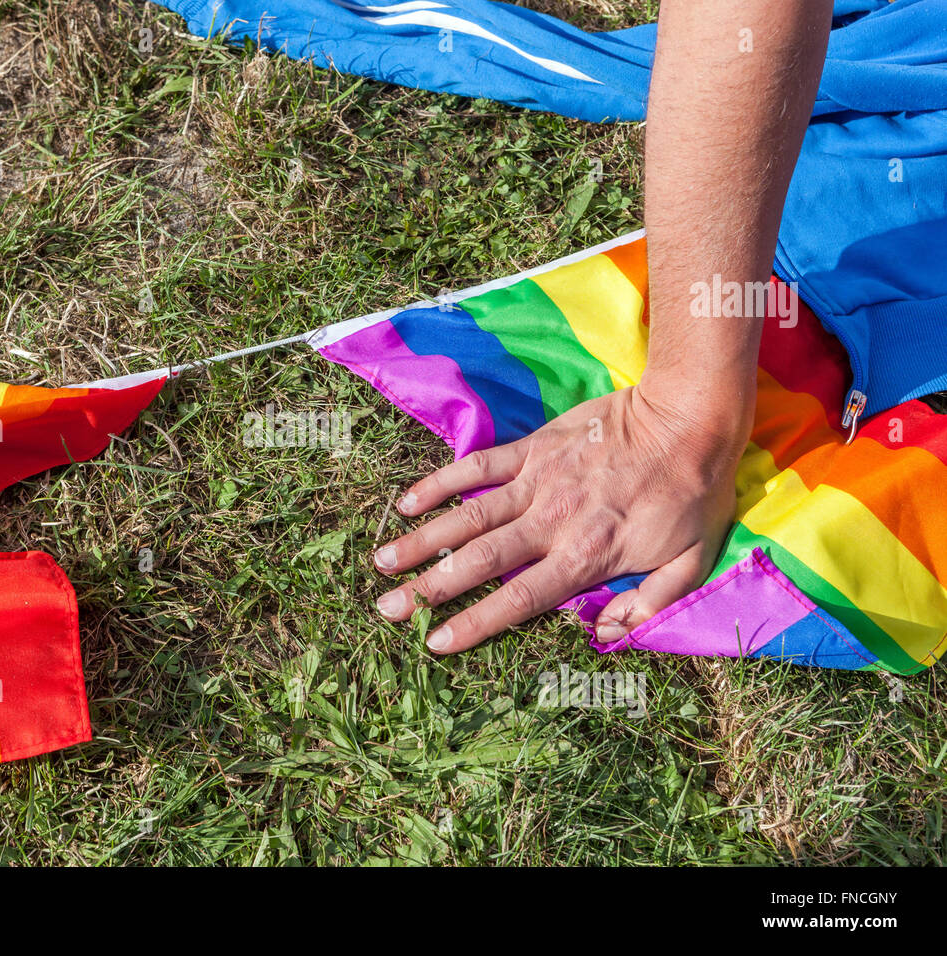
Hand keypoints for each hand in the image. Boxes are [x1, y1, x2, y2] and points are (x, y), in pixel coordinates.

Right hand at [371, 382, 748, 653]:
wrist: (687, 417)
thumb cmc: (692, 493)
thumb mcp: (690, 562)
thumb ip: (649, 604)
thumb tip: (607, 634)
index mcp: (585, 556)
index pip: (518, 599)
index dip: (475, 623)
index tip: (434, 642)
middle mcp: (550, 522)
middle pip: (478, 561)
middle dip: (428, 588)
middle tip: (385, 609)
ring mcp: (535, 482)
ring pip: (467, 517)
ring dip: (421, 541)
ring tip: (381, 562)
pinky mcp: (532, 449)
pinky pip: (477, 467)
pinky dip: (440, 483)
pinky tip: (407, 502)